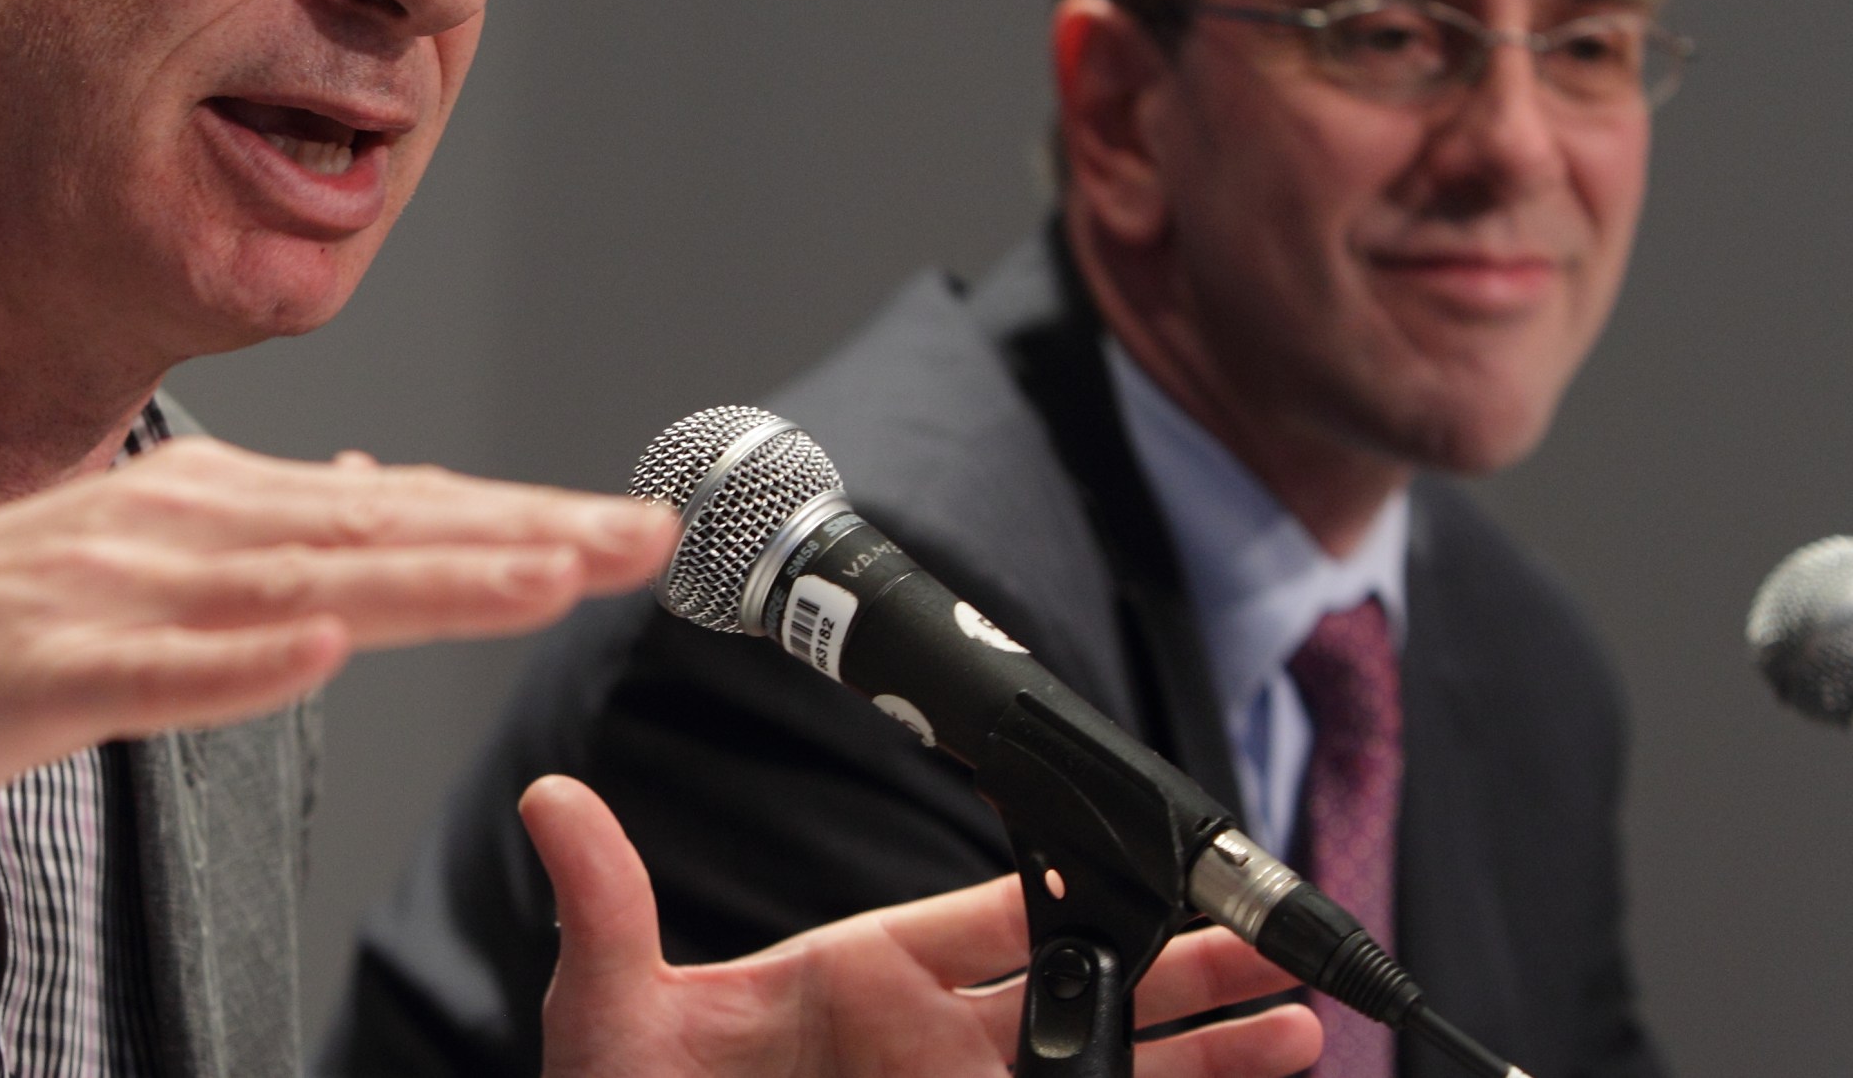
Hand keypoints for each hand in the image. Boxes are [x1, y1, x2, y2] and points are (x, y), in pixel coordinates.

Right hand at [0, 437, 674, 825]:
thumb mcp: (136, 564)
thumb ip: (263, 533)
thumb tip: (377, 491)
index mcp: (202, 507)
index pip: (392, 510)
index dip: (518, 516)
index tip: (634, 526)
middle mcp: (170, 529)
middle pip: (374, 531)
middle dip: (517, 533)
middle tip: (641, 537)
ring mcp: (104, 594)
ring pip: (294, 585)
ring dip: (422, 577)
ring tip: (537, 576)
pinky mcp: (38, 668)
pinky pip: (155, 674)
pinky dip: (241, 662)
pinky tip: (322, 649)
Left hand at [523, 776, 1322, 1077]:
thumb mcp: (613, 1017)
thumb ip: (608, 913)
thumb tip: (550, 802)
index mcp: (856, 982)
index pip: (991, 921)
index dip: (1079, 900)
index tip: (1157, 876)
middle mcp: (922, 1047)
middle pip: (1084, 995)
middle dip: (1184, 976)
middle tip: (1280, 957)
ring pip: (1104, 1073)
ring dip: (1201, 1057)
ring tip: (1302, 1033)